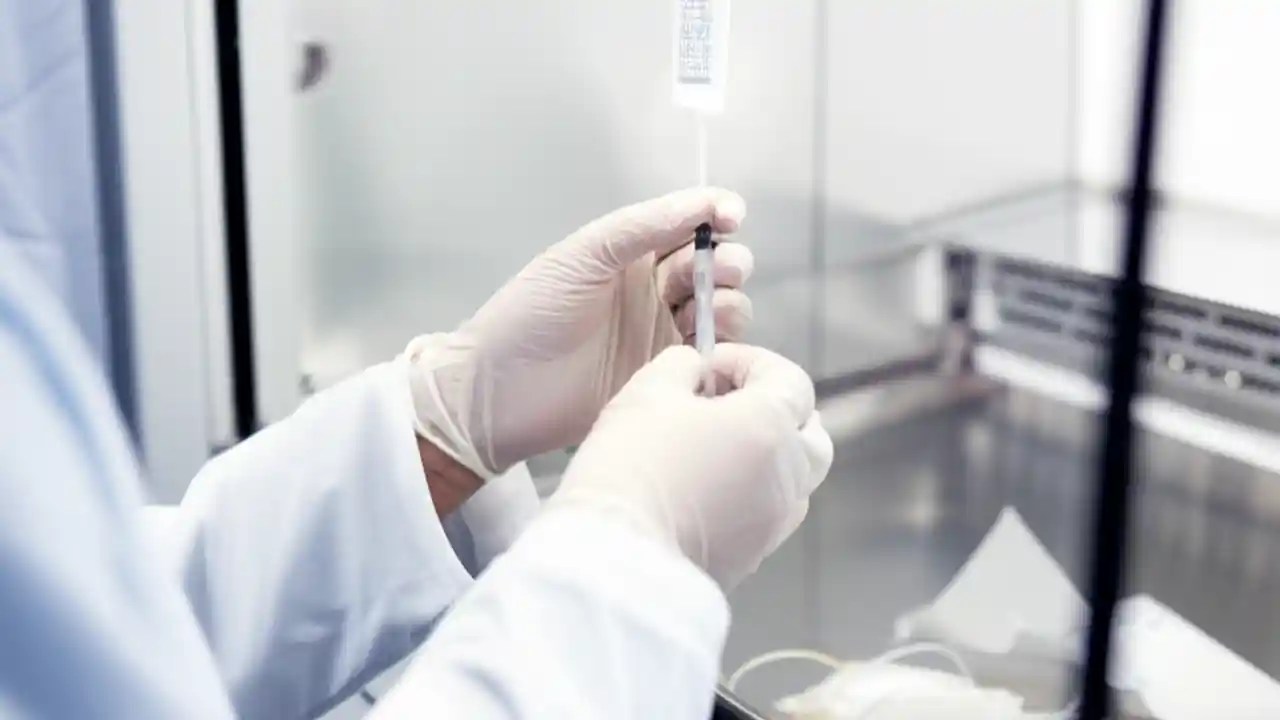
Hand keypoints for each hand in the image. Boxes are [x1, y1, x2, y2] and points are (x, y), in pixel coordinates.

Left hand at [406, 188, 751, 477]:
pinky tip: (710, 343)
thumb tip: (703, 203)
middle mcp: (653, 289)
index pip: (689, 223)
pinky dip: (724, 344)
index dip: (716, 213)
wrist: (499, 392)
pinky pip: (713, 355)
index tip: (731, 215)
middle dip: (729, 261)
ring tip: (711, 309)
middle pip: (716, 266)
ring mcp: (662, 333)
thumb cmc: (529, 315)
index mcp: (631, 252)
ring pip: (723, 308)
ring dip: (730, 301)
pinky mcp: (666, 375)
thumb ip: (642, 227)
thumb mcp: (582, 255)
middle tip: (721, 269)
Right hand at [549, 344, 833, 589]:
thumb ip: (681, 366)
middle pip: (810, 432)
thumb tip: (696, 370)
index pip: (792, 379)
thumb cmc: (633, 467)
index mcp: (771, 428)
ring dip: (767, 455)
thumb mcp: (648, 392)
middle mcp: (787, 476)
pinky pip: (768, 514)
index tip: (710, 366)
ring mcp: (774, 522)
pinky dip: (751, 492)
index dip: (752, 362)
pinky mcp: (753, 557)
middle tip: (727, 403)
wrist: (617, 558)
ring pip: (794, 478)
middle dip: (776, 410)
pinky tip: (706, 488)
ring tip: (715, 448)